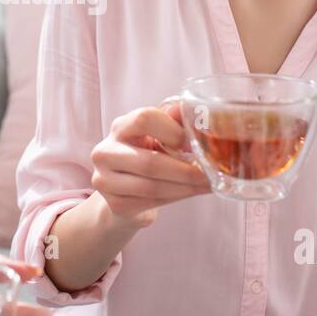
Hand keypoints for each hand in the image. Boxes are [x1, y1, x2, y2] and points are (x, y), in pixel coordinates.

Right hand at [90, 101, 209, 225]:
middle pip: (150, 162)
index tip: (192, 142)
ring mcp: (106, 180)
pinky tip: (190, 192)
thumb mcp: (157, 135)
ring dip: (185, 187)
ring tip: (206, 185)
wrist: (123, 189)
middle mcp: (106, 152)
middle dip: (186, 171)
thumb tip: (197, 112)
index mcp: (120, 127)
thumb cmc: (146, 154)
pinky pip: (151, 203)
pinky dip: (176, 198)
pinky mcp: (115, 204)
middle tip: (210, 174)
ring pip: (152, 187)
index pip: (143, 119)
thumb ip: (174, 122)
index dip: (172, 130)